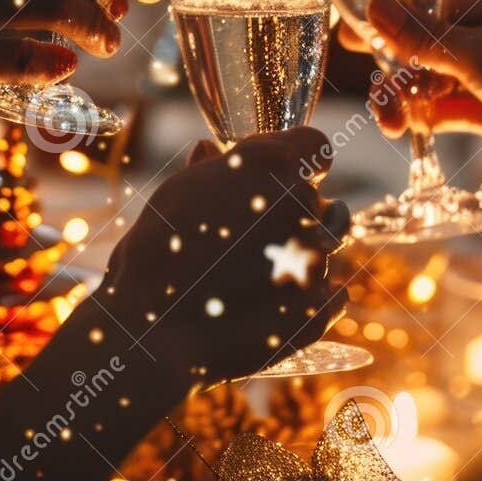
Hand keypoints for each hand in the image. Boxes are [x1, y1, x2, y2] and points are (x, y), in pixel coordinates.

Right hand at [100, 129, 349, 385]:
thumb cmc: (155, 256)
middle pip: (318, 199)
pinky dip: (307, 298)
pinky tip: (270, 305)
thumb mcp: (174, 196)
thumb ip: (210, 169)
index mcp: (268, 165)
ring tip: (257, 273)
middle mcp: (300, 203)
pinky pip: (331, 293)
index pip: (314, 147)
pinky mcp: (319, 307)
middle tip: (251, 239)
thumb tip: (210, 149)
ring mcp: (315, 257)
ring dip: (304, 252)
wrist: (150, 334)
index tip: (283, 181)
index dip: (300, 164)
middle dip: (293, 213)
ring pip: (327, 244)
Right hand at [364, 0, 481, 184]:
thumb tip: (373, 4)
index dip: (385, 22)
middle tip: (375, 101)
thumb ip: (421, 36)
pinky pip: (448, 109)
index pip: (422, 8)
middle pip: (421, 50)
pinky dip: (426, 117)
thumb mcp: (475, 54)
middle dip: (393, 73)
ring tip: (391, 123)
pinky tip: (410, 128)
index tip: (348, 36)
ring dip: (406, 100)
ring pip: (430, 83)